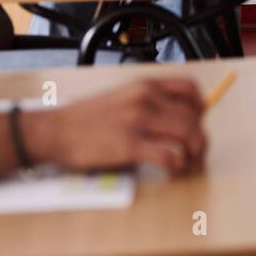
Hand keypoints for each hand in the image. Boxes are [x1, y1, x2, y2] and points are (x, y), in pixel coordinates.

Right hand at [23, 78, 206, 173]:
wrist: (55, 130)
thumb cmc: (86, 117)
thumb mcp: (121, 97)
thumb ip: (148, 102)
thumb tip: (177, 117)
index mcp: (144, 86)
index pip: (189, 89)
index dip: (200, 107)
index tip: (199, 121)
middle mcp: (145, 99)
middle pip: (192, 117)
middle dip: (201, 138)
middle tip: (199, 152)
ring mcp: (138, 122)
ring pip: (186, 135)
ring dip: (194, 153)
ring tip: (189, 163)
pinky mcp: (129, 146)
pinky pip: (168, 156)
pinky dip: (177, 165)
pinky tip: (173, 170)